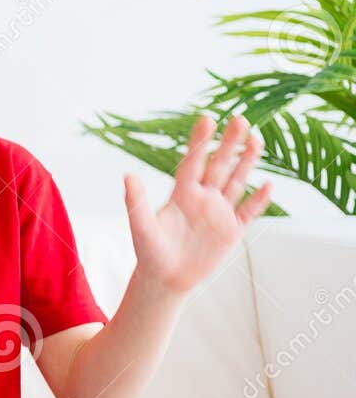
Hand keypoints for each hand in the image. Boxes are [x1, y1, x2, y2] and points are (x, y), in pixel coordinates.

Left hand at [124, 114, 273, 296]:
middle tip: (240, 119)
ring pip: (236, 182)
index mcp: (181, 193)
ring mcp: (219, 212)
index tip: (207, 119)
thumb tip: (128, 175)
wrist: (165, 279)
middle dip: (229, 144)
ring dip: (247, 163)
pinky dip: (259, 199)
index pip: (193, 162)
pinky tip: (269, 184)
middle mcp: (203, 197)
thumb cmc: (149, 251)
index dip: (199, 142)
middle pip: (219, 165)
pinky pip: (248, 211)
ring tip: (256, 139)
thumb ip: (137, 201)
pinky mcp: (231, 230)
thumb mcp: (141, 226)